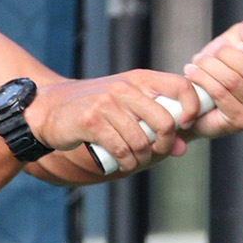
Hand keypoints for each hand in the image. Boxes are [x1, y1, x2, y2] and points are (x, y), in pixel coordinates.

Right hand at [23, 70, 203, 172]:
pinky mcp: (91, 120)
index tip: (185, 125)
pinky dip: (125, 163)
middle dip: (164, 146)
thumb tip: (181, 148)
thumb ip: (156, 125)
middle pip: (165, 122)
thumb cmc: (95, 110)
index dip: (192, 107)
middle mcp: (126, 87)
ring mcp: (108, 102)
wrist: (50, 109)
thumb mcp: (128, 108)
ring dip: (141, 159)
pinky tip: (122, 162)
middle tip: (155, 153)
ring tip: (133, 161)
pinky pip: (120, 150)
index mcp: (140, 79)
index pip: (181, 85)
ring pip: (142, 142)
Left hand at [182, 17, 242, 138]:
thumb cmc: (226, 68)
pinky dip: (204, 80)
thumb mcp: (239, 39)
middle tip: (214, 52)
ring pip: (233, 81)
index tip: (241, 44)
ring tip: (201, 62)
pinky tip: (195, 73)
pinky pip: (221, 94)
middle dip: (226, 55)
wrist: (205, 94)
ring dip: (211, 67)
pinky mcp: (242, 121)